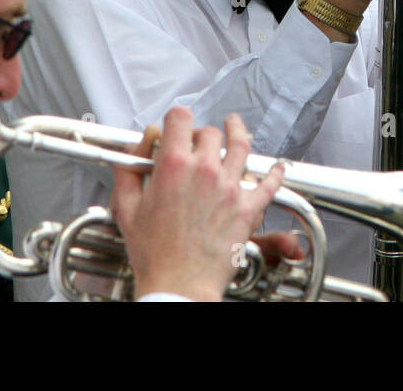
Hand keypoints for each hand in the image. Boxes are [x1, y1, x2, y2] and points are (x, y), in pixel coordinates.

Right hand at [109, 108, 283, 300]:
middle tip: (198, 144)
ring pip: (241, 145)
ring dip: (239, 133)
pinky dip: (274, 173)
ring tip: (237, 127)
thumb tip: (139, 146)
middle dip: (201, 134)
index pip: (180, 118)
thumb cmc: (154, 254)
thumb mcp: (127, 208)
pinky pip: (269, 183)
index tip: (176, 126)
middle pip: (210, 132)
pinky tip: (276, 168)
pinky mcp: (248, 207)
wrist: (179, 284)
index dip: (177, 119)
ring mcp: (230, 187)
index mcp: (174, 166)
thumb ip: (129, 170)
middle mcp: (205, 170)